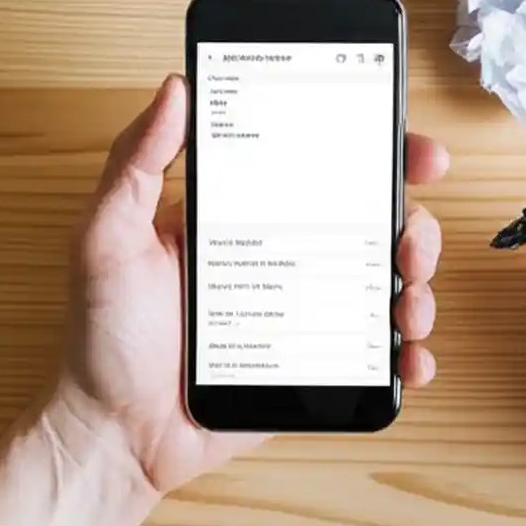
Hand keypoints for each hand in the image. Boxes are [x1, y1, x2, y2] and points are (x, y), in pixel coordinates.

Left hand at [61, 74, 448, 493]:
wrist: (115, 436)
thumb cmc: (103, 338)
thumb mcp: (107, 238)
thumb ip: (135, 162)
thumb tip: (174, 88)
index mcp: (249, 218)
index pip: (326, 169)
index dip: (379, 153)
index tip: (412, 150)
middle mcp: (288, 258)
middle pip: (377, 225)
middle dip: (416, 227)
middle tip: (412, 242)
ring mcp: (309, 312)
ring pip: (391, 285)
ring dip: (421, 288)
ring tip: (408, 306)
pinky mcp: (319, 364)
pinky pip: (380, 355)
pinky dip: (409, 354)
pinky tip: (407, 357)